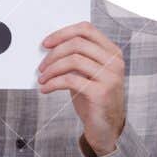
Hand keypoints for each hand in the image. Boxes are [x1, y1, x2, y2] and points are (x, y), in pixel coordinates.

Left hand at [39, 22, 126, 156]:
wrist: (106, 127)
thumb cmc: (94, 99)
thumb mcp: (88, 74)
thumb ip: (77, 58)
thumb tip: (50, 48)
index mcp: (112, 52)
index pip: (86, 29)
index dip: (62, 33)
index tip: (46, 43)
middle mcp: (114, 62)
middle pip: (77, 43)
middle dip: (54, 53)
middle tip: (42, 65)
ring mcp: (110, 77)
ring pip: (73, 60)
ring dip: (51, 69)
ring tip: (43, 78)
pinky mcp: (101, 92)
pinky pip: (70, 80)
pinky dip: (53, 83)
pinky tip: (46, 89)